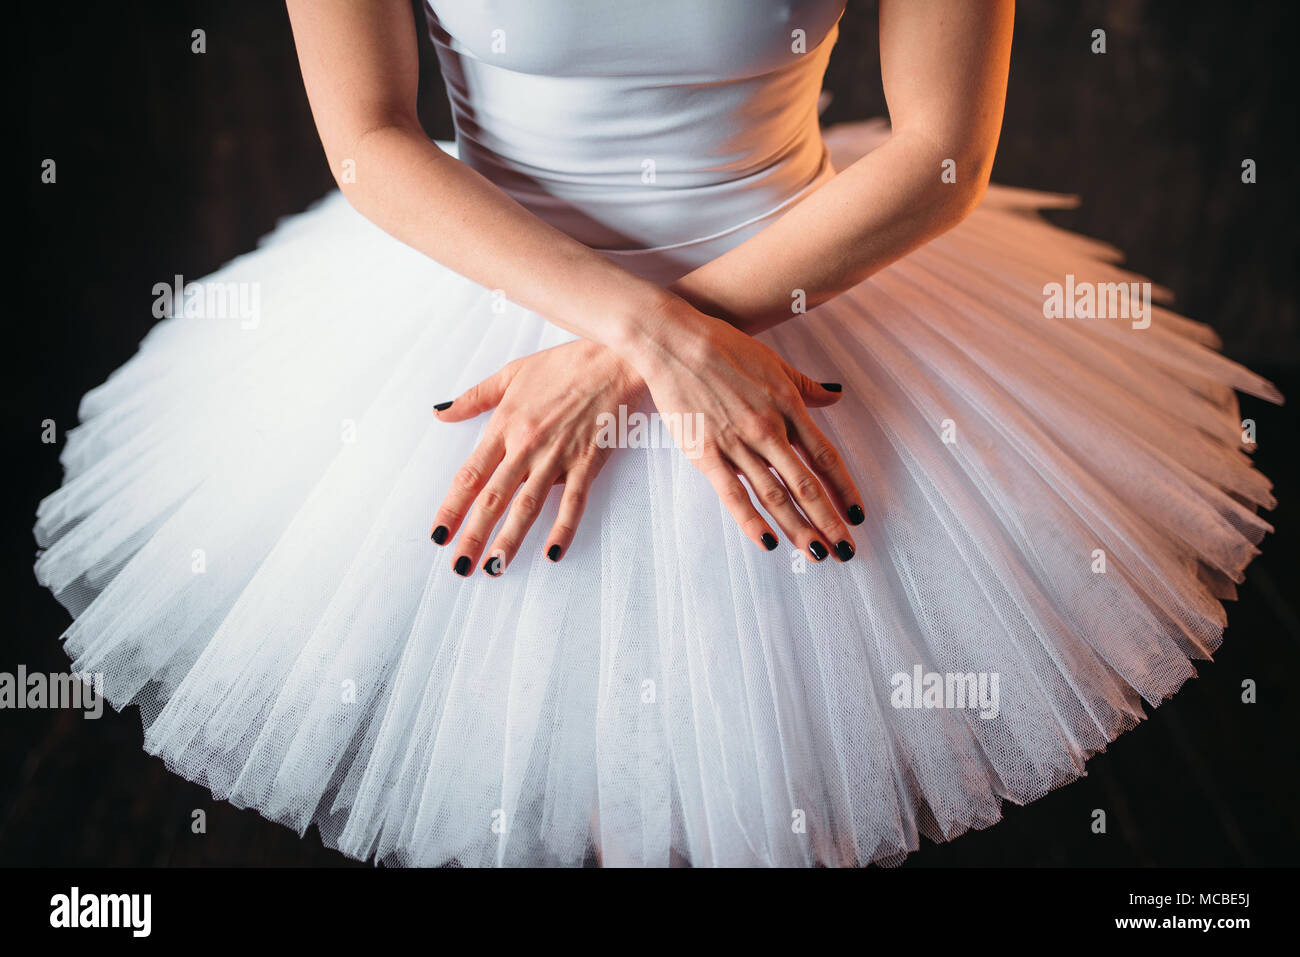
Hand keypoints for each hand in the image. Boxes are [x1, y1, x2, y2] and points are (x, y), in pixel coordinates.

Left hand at [429, 340, 646, 576]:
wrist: (614, 357)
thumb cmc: (564, 363)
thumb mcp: (512, 373)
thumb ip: (474, 398)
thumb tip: (440, 413)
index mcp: (505, 426)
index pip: (470, 475)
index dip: (452, 508)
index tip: (439, 534)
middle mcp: (526, 446)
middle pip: (493, 499)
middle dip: (473, 536)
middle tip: (459, 568)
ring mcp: (558, 456)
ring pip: (528, 506)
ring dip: (509, 540)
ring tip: (494, 569)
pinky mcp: (588, 463)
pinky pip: (573, 502)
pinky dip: (563, 529)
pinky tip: (552, 553)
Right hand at [623, 297, 864, 560]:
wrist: (675, 340)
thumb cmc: (725, 347)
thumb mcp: (775, 363)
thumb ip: (806, 387)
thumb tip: (836, 396)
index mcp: (788, 407)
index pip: (825, 457)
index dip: (844, 489)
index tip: (857, 515)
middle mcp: (769, 429)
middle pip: (806, 484)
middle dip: (829, 521)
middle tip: (846, 550)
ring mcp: (737, 442)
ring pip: (775, 494)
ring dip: (798, 527)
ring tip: (816, 554)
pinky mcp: (706, 452)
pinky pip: (732, 493)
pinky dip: (752, 520)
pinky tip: (768, 543)